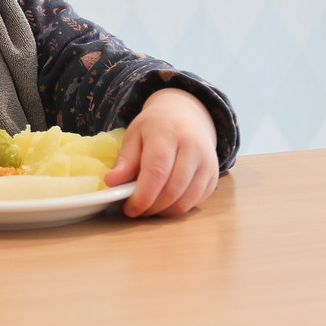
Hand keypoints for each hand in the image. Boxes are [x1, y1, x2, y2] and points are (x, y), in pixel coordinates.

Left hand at [104, 88, 219, 216]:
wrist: (185, 114)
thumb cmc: (155, 126)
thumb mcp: (134, 135)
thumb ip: (125, 160)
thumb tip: (111, 182)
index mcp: (167, 134)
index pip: (157, 171)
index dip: (143, 195)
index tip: (129, 208)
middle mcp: (193, 148)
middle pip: (173, 189)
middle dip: (151, 207)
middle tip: (135, 210)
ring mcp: (208, 163)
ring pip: (186, 200)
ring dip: (164, 211)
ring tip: (148, 206)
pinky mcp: (214, 176)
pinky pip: (196, 201)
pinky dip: (177, 207)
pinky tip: (164, 201)